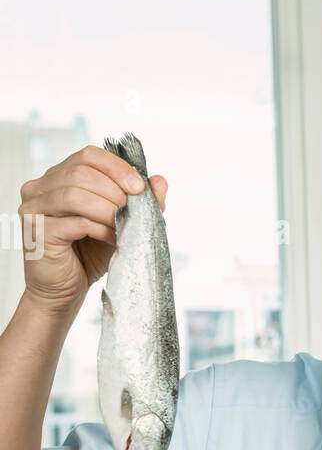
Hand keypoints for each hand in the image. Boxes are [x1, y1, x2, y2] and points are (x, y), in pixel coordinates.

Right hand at [17, 144, 167, 316]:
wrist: (64, 292)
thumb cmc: (88, 256)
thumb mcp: (119, 223)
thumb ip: (138, 201)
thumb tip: (160, 181)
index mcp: (57, 178)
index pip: (87, 156)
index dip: (116, 167)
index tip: (139, 187)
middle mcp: (39, 188)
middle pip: (80, 172)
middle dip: (114, 190)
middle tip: (133, 209)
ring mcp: (33, 208)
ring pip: (74, 194)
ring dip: (107, 209)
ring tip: (123, 225)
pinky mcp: (36, 231)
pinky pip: (74, 221)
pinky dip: (99, 228)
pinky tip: (110, 239)